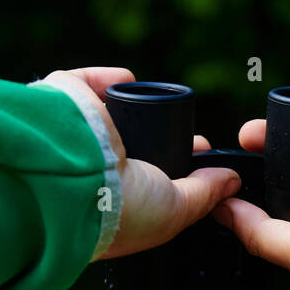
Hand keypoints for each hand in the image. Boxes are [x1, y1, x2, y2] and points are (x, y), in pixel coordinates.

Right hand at [41, 68, 239, 259]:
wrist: (76, 182)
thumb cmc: (122, 210)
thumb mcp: (176, 210)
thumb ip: (204, 194)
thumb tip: (231, 182)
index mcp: (110, 207)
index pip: (147, 186)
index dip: (177, 172)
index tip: (202, 159)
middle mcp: (90, 174)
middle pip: (132, 151)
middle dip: (163, 141)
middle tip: (191, 136)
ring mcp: (71, 138)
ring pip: (106, 120)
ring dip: (134, 112)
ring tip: (161, 105)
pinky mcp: (57, 105)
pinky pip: (81, 85)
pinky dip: (104, 80)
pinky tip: (127, 79)